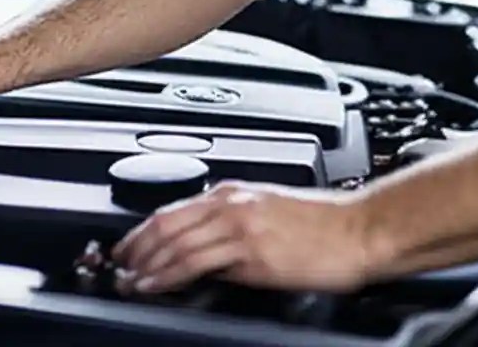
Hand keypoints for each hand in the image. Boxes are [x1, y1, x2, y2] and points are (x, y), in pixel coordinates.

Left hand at [111, 180, 370, 294]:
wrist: (361, 231)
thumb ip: (235, 227)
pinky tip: (154, 285)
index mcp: (234, 193)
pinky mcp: (251, 250)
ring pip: (173, 242)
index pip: (173, 209)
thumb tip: (209, 254)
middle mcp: (231, 203)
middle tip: (116, 267)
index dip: (142, 231)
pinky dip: (166, 274)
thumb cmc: (327, 226)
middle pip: (164, 222)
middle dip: (133, 247)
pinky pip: (195, 261)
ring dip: (144, 264)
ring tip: (128, 281)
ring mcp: (239, 225)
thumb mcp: (271, 215)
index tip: (126, 249)